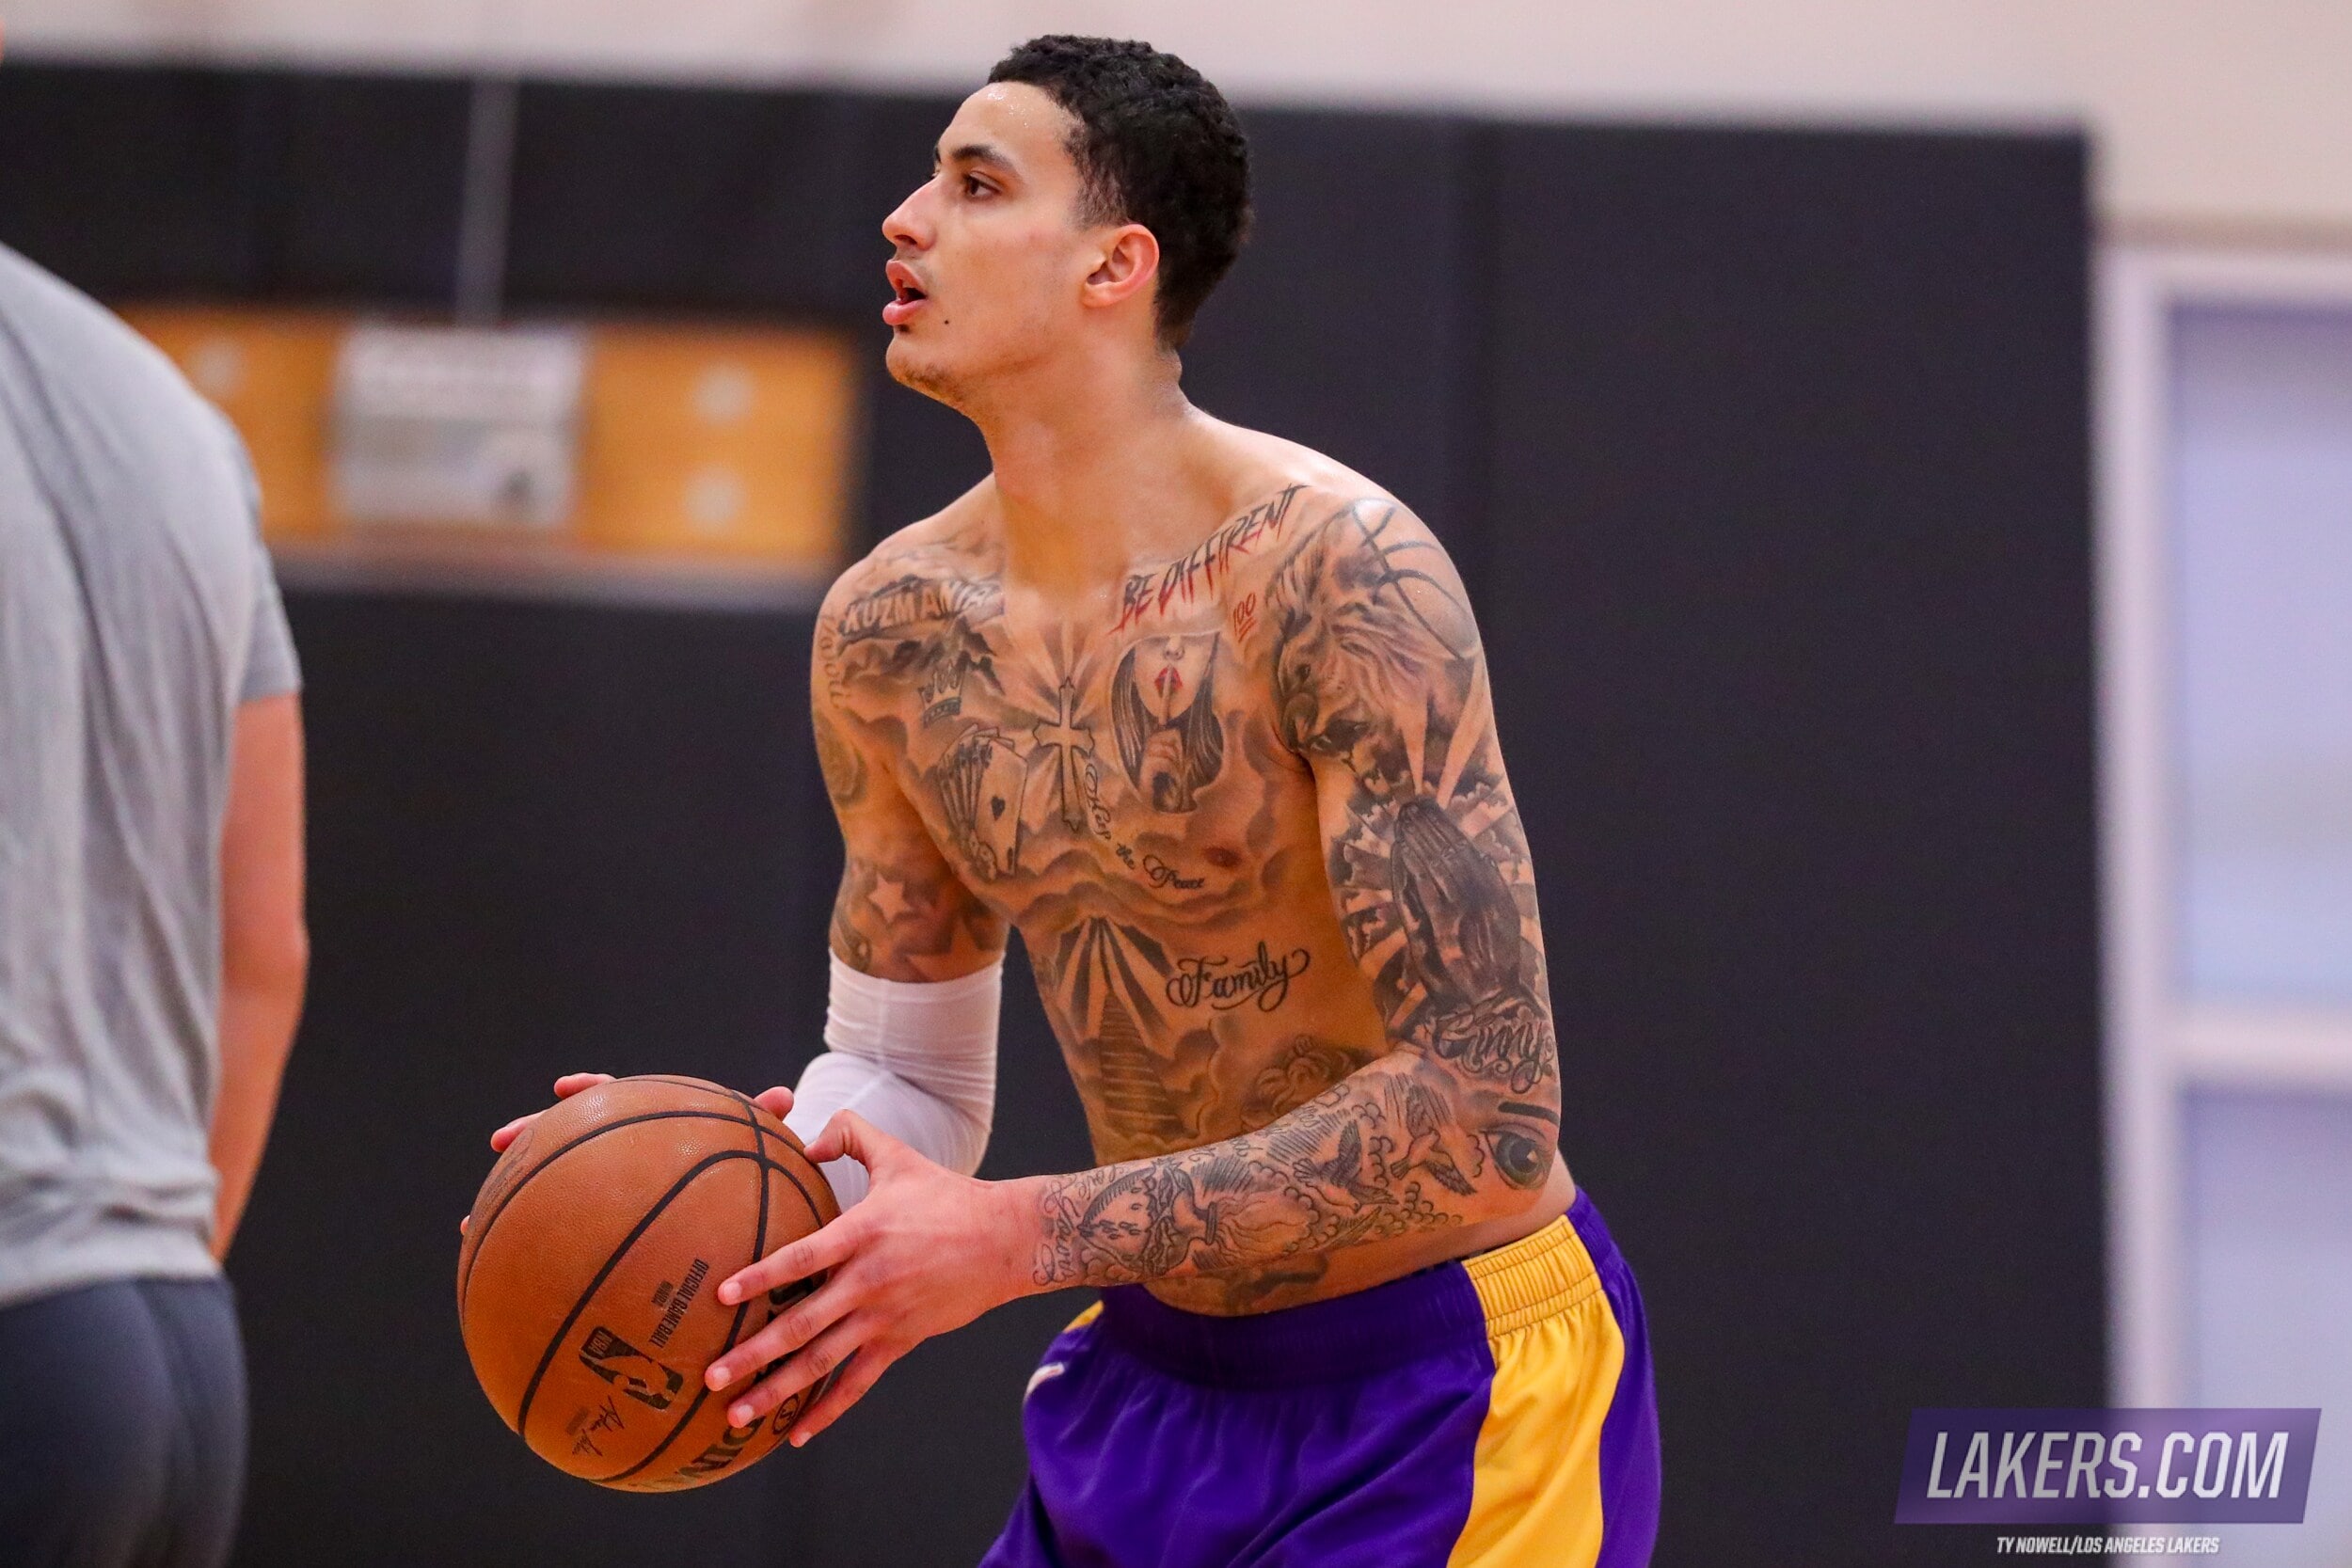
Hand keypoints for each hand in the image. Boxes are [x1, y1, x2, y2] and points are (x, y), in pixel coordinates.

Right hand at [463, 1075, 799, 1232]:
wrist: (731, 1203)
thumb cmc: (741, 1168)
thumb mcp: (752, 1145)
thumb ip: (762, 1123)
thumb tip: (785, 1097)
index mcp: (648, 1128)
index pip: (613, 1098)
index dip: (590, 1091)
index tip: (566, 1088)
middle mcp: (618, 1155)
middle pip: (564, 1137)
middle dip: (532, 1136)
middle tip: (501, 1140)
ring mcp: (604, 1189)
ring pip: (549, 1191)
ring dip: (512, 1202)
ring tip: (474, 1224)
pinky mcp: (602, 1230)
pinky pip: (562, 1244)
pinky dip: (534, 1259)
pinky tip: (507, 1284)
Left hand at [699, 1112, 1035, 1446]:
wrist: (1005, 1240)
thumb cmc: (947, 1195)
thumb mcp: (898, 1157)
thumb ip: (850, 1135)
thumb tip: (807, 1139)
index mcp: (862, 1233)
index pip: (802, 1258)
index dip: (762, 1277)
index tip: (724, 1295)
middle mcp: (869, 1280)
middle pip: (801, 1325)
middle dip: (753, 1354)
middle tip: (710, 1376)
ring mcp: (885, 1316)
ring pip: (822, 1362)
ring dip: (777, 1391)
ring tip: (736, 1415)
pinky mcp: (901, 1341)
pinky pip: (858, 1383)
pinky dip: (827, 1411)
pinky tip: (796, 1434)